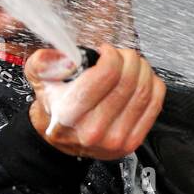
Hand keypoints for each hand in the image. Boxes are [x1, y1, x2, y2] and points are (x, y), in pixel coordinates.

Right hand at [23, 44, 165, 160]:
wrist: (61, 139)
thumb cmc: (54, 106)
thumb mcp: (39, 79)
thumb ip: (42, 62)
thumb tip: (66, 57)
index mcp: (70, 113)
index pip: (108, 73)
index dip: (111, 54)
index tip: (106, 51)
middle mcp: (93, 130)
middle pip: (129, 81)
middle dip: (129, 58)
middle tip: (122, 55)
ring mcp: (115, 139)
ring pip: (144, 91)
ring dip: (142, 69)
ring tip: (132, 65)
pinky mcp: (132, 142)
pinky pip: (154, 105)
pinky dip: (153, 86)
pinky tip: (142, 79)